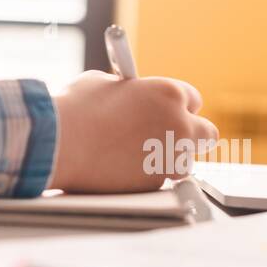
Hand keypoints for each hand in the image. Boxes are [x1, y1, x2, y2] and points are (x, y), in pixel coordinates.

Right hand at [44, 70, 217, 192]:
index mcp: (168, 93)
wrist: (59, 143)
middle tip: (169, 136)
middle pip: (207, 134)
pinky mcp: (155, 183)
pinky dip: (146, 175)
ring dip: (169, 158)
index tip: (167, 111)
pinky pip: (159, 178)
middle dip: (191, 135)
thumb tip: (132, 98)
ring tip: (137, 154)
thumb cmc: (77, 108)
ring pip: (185, 161)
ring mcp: (170, 157)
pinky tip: (121, 167)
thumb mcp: (104, 83)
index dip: (178, 105)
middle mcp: (179, 125)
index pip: (193, 99)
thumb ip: (130, 92)